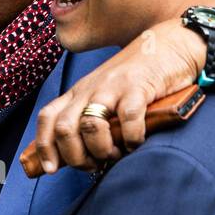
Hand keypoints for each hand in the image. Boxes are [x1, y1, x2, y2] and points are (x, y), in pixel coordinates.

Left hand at [25, 17, 204, 174]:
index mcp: (77, 93)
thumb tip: (79, 159)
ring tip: (116, 154)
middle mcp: (88, 90)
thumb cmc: (138, 80)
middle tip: (94, 164)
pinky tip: (136, 143)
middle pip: (63, 128)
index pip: (47, 118)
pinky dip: (131, 139)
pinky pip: (128, 118)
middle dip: (75, 156)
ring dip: (101, 149)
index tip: (52, 170)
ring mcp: (112, 87)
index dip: (44, 147)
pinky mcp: (137, 86)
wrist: (170, 45)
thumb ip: (92, 121)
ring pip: (89, 125)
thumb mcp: (106, 98)